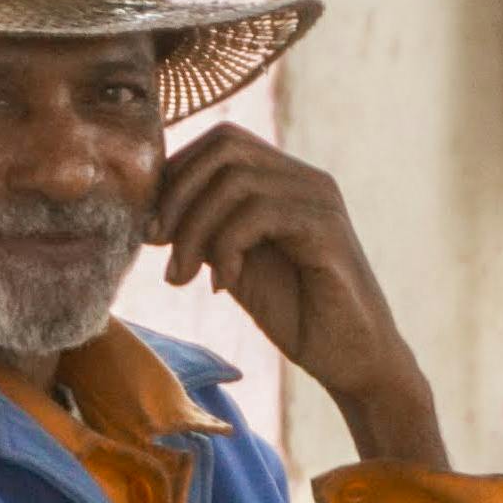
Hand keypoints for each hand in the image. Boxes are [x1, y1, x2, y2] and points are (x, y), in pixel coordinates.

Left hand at [153, 124, 447, 467]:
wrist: (351, 361)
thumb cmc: (297, 314)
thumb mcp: (235, 265)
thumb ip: (205, 232)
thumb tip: (152, 213)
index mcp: (286, 179)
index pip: (222, 141)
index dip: (176, 174)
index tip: (152, 228)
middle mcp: (306, 178)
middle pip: (225, 147)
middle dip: (178, 194)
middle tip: (157, 245)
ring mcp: (320, 200)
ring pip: (236, 181)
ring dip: (195, 229)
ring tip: (184, 275)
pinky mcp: (327, 229)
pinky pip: (260, 214)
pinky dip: (227, 247)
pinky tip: (224, 285)